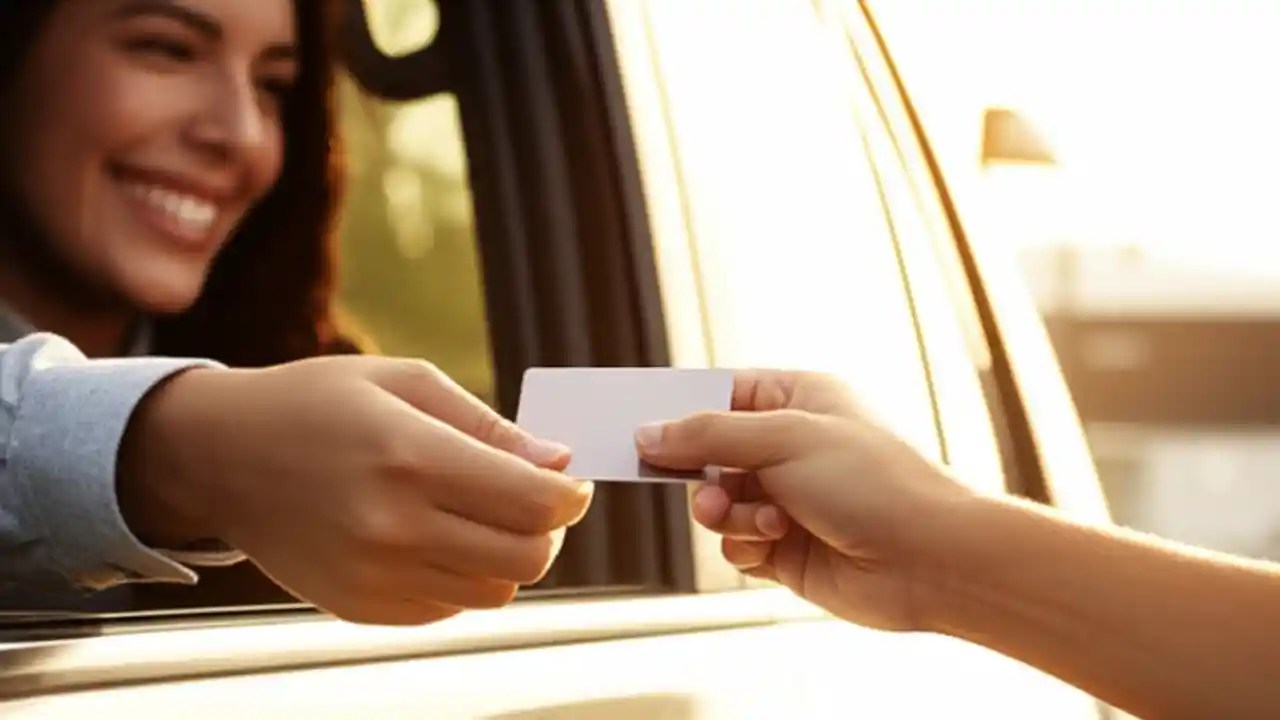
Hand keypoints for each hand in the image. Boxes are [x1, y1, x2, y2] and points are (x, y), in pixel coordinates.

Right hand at [119, 356, 593, 624]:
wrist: (221, 456)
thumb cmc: (317, 404)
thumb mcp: (405, 382)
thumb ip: (489, 426)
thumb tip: (558, 462)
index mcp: (412, 459)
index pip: (534, 503)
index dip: (571, 496)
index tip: (571, 485)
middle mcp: (394, 527)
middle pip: (526, 557)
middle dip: (549, 530)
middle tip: (534, 502)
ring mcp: (374, 575)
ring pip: (495, 592)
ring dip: (508, 557)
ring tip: (483, 517)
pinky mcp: (358, 606)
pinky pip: (448, 608)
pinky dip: (463, 579)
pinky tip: (439, 539)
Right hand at [635, 370, 971, 630]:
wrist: (931, 561)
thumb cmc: (875, 483)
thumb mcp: (784, 439)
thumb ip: (708, 434)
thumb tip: (648, 432)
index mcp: (798, 400)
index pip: (721, 394)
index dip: (681, 411)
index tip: (639, 427)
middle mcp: (791, 447)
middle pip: (710, 453)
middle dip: (705, 475)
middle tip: (716, 491)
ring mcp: (788, 498)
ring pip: (718, 503)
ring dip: (728, 514)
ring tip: (763, 521)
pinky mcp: (787, 549)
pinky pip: (736, 543)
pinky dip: (746, 546)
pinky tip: (779, 545)